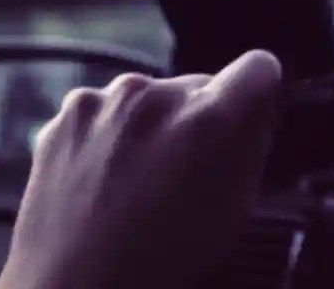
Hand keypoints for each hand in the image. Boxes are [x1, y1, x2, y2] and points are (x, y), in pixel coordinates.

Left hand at [0, 50, 282, 288]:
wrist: (76, 285)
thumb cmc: (160, 259)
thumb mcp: (236, 207)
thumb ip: (254, 144)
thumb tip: (261, 108)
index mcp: (209, 118)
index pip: (259, 67)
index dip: (260, 89)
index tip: (252, 107)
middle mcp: (157, 95)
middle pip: (200, 84)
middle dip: (200, 114)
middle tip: (186, 167)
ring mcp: (107, 100)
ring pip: (151, 95)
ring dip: (154, 122)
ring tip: (141, 178)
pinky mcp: (72, 112)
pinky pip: (108, 107)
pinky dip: (112, 132)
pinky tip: (108, 175)